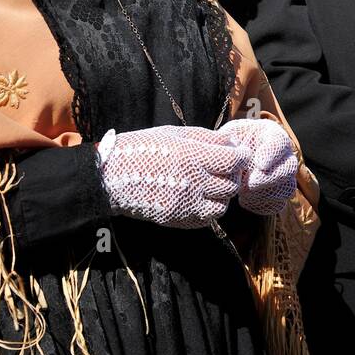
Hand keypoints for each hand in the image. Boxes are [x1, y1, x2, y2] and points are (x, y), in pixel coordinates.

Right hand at [96, 124, 246, 228]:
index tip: (238, 154)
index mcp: (191, 156)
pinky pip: (206, 220)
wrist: (112, 177)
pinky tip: (197, 197)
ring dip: (221, 195)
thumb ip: (208, 138)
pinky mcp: (177, 220)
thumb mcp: (175, 134)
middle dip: (232, 176)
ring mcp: (184, 204)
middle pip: (232, 185)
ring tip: (209, 184)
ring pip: (222, 206)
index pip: (235, 161)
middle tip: (223, 169)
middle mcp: (191, 182)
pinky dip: (207, 210)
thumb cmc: (143, 148)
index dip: (242, 156)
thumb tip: (235, 142)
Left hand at [218, 118, 298, 214]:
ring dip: (264, 193)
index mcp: (272, 134)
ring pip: (287, 188)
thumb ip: (229, 140)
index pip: (280, 142)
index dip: (272, 153)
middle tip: (248, 183)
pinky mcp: (278, 194)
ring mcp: (285, 176)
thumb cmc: (230, 143)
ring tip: (243, 192)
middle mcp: (284, 155)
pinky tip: (245, 199)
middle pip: (289, 167)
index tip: (259, 163)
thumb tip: (231, 146)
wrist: (231, 160)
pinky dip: (261, 205)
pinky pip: (278, 204)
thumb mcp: (228, 134)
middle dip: (268, 178)